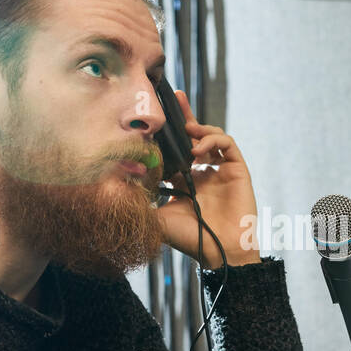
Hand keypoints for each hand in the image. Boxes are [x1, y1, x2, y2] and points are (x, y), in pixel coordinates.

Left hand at [155, 89, 260, 269]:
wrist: (220, 251)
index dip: (166, 135)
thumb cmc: (191, 238)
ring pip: (213, 137)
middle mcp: (203, 173)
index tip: (154, 119)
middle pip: (193, 137)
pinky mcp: (237, 170)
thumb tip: (113, 190)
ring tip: (187, 131)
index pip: (174, 151)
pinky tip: (198, 148)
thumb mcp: (157, 218)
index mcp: (185, 182)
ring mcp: (220, 170)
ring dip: (200, 129)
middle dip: (184, 117)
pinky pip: (227, 144)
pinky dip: (213, 140)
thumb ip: (141, 203)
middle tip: (175, 98)